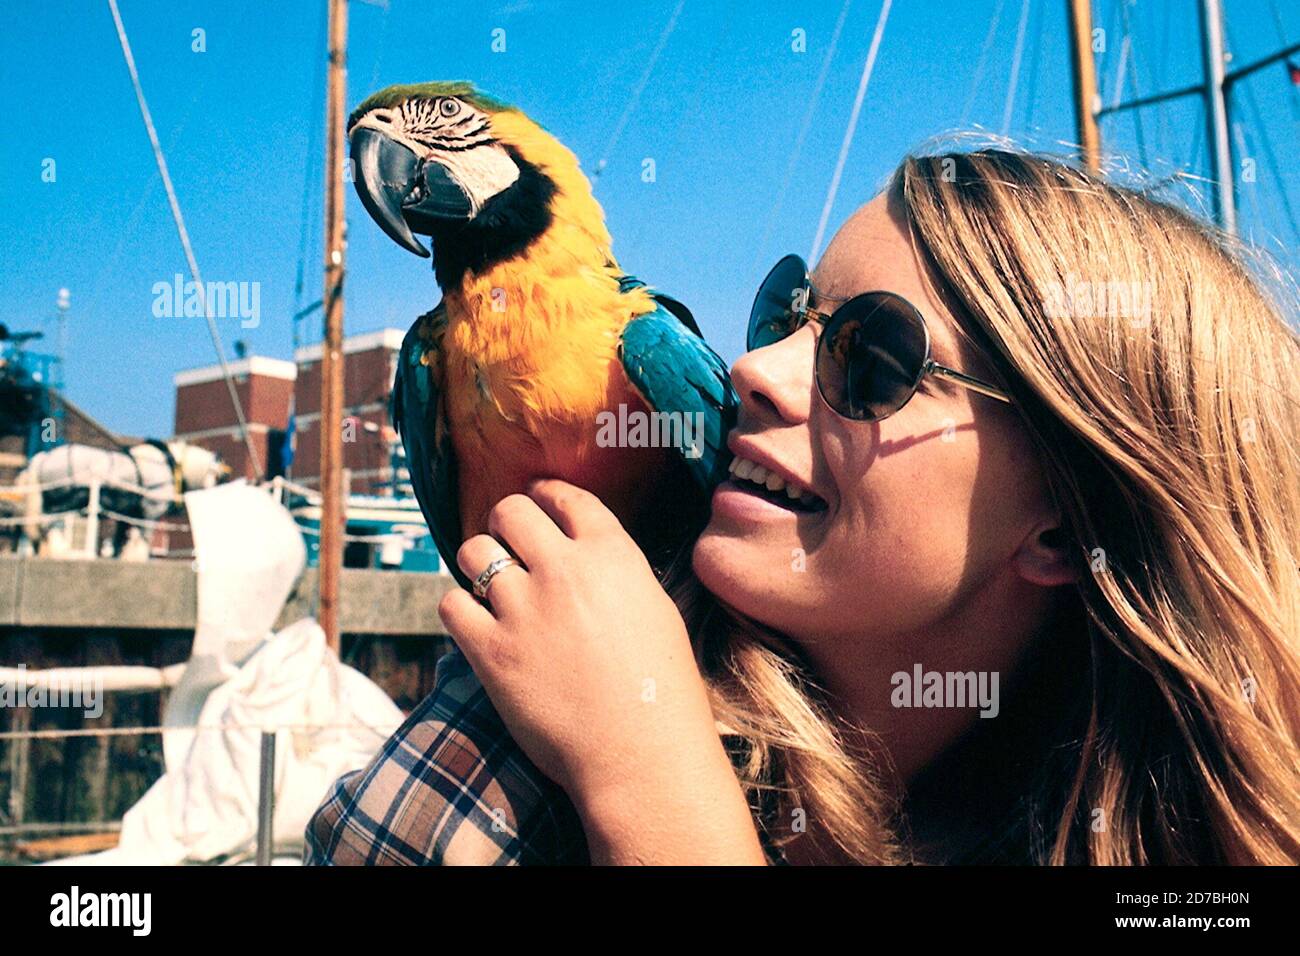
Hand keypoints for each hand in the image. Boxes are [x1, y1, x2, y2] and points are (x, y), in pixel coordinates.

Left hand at [438, 479, 765, 863]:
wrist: (641, 753)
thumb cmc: (662, 689)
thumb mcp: (656, 608)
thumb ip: (617, 573)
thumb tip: (585, 558)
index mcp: (612, 554)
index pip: (566, 497)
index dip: (546, 495)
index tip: (537, 500)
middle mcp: (564, 570)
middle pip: (511, 512)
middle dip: (505, 522)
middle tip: (507, 541)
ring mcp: (523, 607)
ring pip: (473, 551)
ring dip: (478, 562)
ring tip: (487, 581)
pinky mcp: (490, 650)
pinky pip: (451, 604)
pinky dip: (460, 609)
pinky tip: (475, 622)